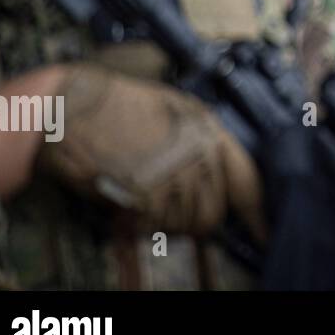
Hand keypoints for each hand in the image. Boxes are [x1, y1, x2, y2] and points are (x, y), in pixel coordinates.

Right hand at [35, 64, 265, 240]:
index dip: (256, 212)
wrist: (71, 105)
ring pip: (185, 223)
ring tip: (144, 207)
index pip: (246, 180)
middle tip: (173, 215)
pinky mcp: (145, 192)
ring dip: (166, 224)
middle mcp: (197, 153)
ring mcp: (172, 174)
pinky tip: (127, 211)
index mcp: (208, 130)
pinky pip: (153, 226)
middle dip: (196, 220)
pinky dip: (140, 226)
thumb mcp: (172, 108)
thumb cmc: (115, 104)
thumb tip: (211, 177)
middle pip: (214, 212)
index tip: (263, 231)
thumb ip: (197, 140)